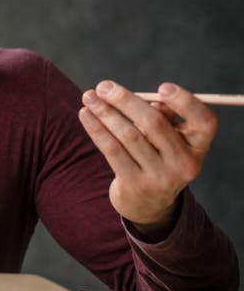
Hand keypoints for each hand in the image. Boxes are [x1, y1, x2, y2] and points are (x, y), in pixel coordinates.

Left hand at [78, 81, 217, 239]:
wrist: (148, 204)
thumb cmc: (157, 157)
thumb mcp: (168, 140)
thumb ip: (162, 118)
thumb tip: (141, 98)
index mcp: (198, 146)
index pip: (205, 122)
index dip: (186, 102)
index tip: (162, 87)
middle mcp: (184, 163)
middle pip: (155, 123)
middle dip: (125, 100)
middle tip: (103, 86)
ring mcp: (160, 176)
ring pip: (129, 135)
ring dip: (105, 112)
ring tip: (88, 97)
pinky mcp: (135, 184)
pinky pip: (112, 150)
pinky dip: (97, 129)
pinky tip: (85, 114)